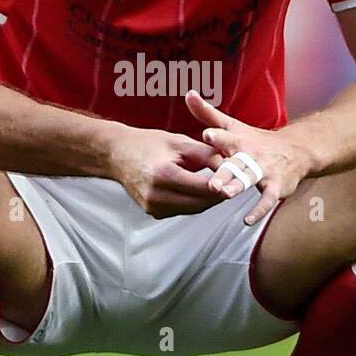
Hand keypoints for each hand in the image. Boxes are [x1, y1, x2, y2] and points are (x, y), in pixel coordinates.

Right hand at [106, 124, 225, 218]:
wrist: (117, 154)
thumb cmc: (148, 143)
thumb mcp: (179, 142)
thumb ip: (207, 155)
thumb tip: (233, 165)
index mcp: (163, 175)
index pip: (204, 187)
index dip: (223, 184)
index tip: (238, 178)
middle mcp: (157, 196)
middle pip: (201, 202)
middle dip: (219, 193)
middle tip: (235, 183)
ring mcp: (154, 208)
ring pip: (194, 209)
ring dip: (209, 199)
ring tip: (222, 185)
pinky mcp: (154, 213)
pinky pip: (183, 210)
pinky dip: (195, 202)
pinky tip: (202, 190)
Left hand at [185, 90, 309, 225]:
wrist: (295, 150)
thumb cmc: (255, 140)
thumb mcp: (232, 126)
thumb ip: (208, 114)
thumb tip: (188, 94)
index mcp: (238, 140)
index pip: (226, 138)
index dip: (217, 137)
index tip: (206, 136)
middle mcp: (251, 155)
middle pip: (236, 163)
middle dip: (225, 171)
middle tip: (212, 180)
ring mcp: (264, 171)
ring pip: (249, 180)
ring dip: (238, 186)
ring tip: (226, 195)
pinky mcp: (276, 187)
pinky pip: (267, 200)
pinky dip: (258, 210)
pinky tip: (247, 220)